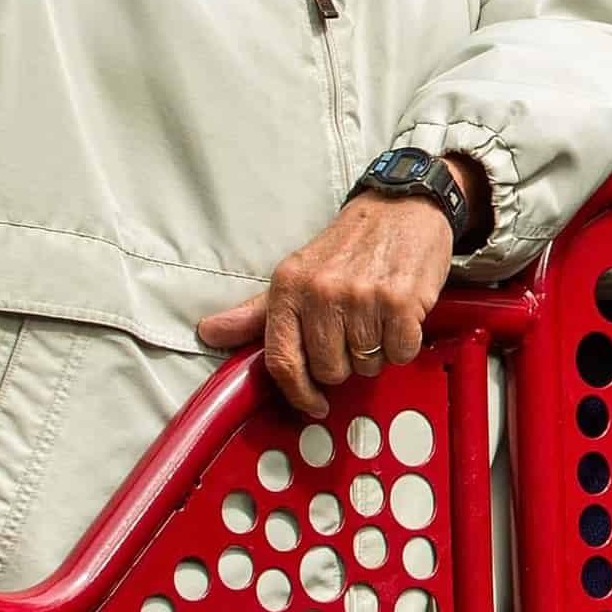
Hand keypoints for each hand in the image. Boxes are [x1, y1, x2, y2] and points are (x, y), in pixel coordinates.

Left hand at [201, 192, 457, 420]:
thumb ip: (255, 312)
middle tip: (354, 331)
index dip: (298, 392)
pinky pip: (399, 352)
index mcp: (289, 287)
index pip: (282, 360)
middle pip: (329, 371)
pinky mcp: (400, 301)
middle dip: (345, 362)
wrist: (402, 207)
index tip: (313, 403)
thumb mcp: (296, 274)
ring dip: (375, 352)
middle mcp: (322, 292)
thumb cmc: (348, 246)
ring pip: (366, 365)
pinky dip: (403, 343)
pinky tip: (400, 317)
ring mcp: (362, 297)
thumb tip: (208, 333)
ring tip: (376, 318)